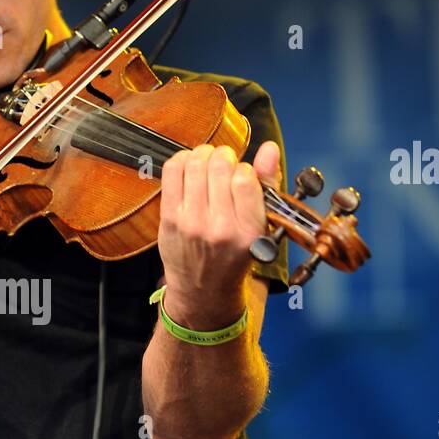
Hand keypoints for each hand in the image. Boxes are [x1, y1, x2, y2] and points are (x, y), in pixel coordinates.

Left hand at [157, 140, 280, 325]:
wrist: (202, 290)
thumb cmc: (235, 255)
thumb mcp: (261, 227)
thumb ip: (268, 185)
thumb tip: (269, 148)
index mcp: (249, 232)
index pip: (245, 179)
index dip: (243, 168)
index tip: (242, 174)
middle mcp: (220, 229)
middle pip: (219, 167)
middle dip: (223, 156)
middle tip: (224, 162)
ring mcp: (191, 224)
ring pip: (195, 165)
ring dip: (203, 154)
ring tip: (207, 161)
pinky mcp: (170, 220)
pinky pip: (173, 173)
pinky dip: (182, 160)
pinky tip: (189, 165)